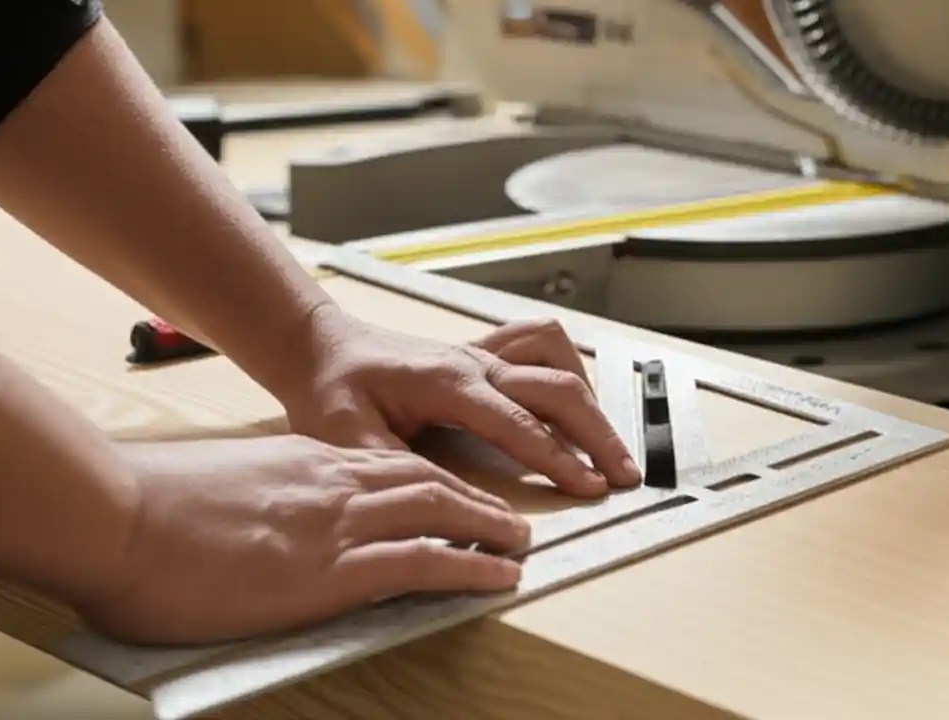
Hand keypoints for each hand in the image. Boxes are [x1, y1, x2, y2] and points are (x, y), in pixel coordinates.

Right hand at [78, 436, 529, 644]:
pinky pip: (423, 561)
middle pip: (425, 479)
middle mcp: (329, 483)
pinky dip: (470, 566)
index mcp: (301, 463)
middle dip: (474, 497)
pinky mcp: (332, 570)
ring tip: (520, 541)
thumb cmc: (143, 509)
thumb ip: (250, 499)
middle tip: (508, 515)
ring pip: (438, 510)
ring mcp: (335, 523)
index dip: (430, 479)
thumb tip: (254, 522)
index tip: (453, 492)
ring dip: (488, 526)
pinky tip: (499, 575)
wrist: (117, 516)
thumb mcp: (213, 489)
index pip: (384, 465)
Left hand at [281, 306, 642, 498]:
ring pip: (558, 361)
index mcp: (448, 383)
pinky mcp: (484, 351)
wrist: (322, 347)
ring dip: (590, 399)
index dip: (560, 457)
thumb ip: (400, 471)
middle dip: (597, 432)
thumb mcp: (348, 439)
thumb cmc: (332, 390)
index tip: (592, 486)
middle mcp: (475, 361)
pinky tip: (577, 395)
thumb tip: (453, 504)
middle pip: (557, 388)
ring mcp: (483, 352)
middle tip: (626, 474)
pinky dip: (568, 364)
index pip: (521, 423)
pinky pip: (541, 342)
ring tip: (609, 442)